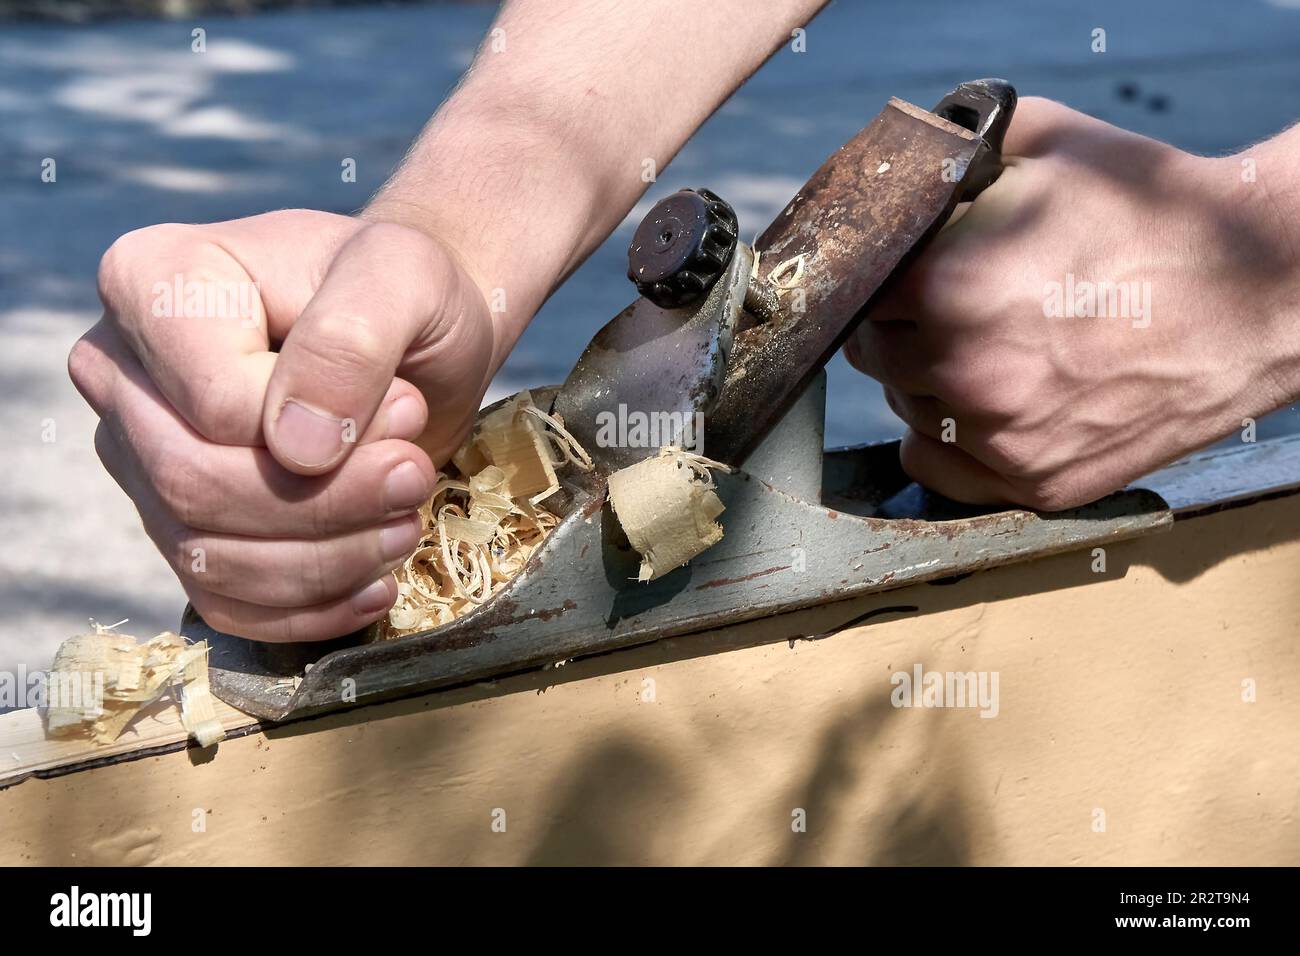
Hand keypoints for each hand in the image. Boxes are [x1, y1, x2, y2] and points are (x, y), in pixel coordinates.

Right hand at [70, 210, 494, 640]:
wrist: (418, 339)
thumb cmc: (406, 293)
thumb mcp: (406, 277)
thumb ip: (349, 341)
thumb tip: (296, 447)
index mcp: (151, 282)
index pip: (215, 408)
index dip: (325, 433)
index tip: (405, 407)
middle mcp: (121, 372)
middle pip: (194, 485)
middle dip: (327, 506)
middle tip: (413, 478)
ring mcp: (140, 456)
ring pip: (207, 556)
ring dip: (328, 561)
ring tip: (404, 520)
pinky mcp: (179, 526)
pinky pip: (223, 602)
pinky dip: (310, 609)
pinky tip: (375, 581)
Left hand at [847, 97, 1299, 509]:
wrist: (1261, 290)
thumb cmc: (1157, 215)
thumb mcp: (1049, 147)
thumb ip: (956, 158)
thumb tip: (907, 170)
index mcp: (947, 288)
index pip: (857, 293)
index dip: (883, 275)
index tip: (908, 270)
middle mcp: (964, 373)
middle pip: (876, 353)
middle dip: (902, 325)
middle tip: (953, 306)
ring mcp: (1001, 437)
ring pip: (907, 409)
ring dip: (927, 381)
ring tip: (991, 347)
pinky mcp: (1036, 483)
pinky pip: (940, 469)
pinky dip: (947, 440)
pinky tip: (980, 405)